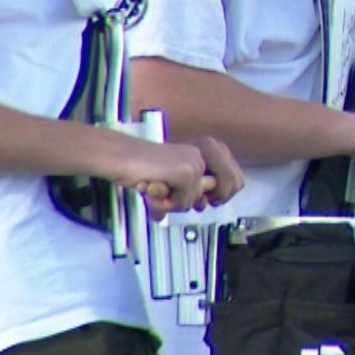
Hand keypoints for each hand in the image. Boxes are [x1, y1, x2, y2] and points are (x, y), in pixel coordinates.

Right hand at [119, 136, 237, 220]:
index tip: (207, 201)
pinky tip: (156, 190)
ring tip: (161, 191)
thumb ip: (192, 189)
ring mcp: (196, 162)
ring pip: (199, 199)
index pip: (235, 178)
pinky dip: (168, 203)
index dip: (223, 194)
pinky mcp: (186, 171)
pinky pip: (185, 201)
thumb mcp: (175, 179)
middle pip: (226, 188)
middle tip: (181, 199)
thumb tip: (204, 205)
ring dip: (178, 203)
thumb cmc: (142, 167)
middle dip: (205, 200)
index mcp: (206, 149)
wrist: (120, 157)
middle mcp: (205, 152)